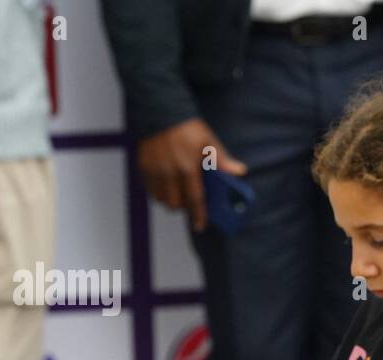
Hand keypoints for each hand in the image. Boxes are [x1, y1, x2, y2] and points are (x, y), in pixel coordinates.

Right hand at [136, 117, 246, 231]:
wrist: (159, 110)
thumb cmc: (187, 127)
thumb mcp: (208, 141)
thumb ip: (222, 159)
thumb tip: (240, 172)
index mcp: (187, 167)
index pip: (194, 199)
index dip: (198, 215)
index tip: (200, 226)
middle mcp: (168, 172)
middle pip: (174, 204)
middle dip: (183, 208)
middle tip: (190, 203)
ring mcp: (153, 170)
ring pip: (160, 199)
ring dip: (170, 200)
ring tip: (178, 193)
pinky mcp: (142, 165)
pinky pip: (150, 188)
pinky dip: (158, 191)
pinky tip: (166, 185)